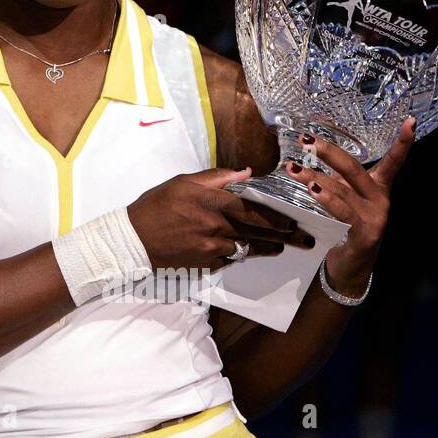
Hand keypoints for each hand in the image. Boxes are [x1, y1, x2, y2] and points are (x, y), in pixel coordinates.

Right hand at [127, 167, 314, 270]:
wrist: (133, 239)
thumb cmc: (156, 206)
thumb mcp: (183, 182)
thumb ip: (217, 177)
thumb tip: (247, 173)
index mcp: (211, 202)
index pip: (254, 209)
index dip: (277, 216)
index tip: (293, 219)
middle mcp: (216, 226)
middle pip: (258, 231)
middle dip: (284, 235)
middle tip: (303, 239)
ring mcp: (212, 247)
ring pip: (248, 247)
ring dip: (267, 247)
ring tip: (283, 246)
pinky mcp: (207, 263)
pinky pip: (231, 258)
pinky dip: (241, 254)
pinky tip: (250, 251)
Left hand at [287, 115, 416, 294]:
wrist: (352, 264)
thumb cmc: (349, 224)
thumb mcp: (347, 196)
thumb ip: (340, 177)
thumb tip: (316, 147)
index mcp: (379, 187)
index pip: (393, 162)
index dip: (402, 143)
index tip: (410, 121)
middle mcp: (380, 200)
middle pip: (355, 170)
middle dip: (329, 153)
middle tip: (307, 140)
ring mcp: (375, 218)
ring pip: (343, 190)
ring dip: (315, 176)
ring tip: (294, 168)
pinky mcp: (366, 234)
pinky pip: (344, 213)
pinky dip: (328, 199)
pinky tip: (313, 189)